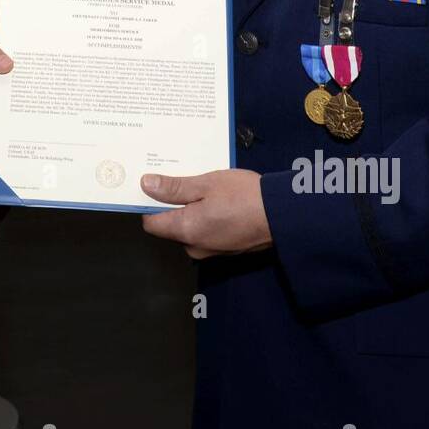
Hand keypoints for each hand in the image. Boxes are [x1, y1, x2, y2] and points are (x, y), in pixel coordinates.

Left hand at [139, 170, 272, 258]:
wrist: (283, 215)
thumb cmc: (243, 196)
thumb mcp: (205, 184)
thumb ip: (174, 188)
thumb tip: (146, 185)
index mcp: (185, 231)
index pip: (151, 223)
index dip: (148, 204)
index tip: (153, 185)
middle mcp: (195, 246)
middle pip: (170, 225)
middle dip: (173, 204)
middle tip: (182, 178)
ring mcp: (212, 250)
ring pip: (190, 227)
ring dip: (192, 208)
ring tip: (202, 185)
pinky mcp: (226, 247)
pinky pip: (206, 230)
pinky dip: (207, 216)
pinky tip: (219, 199)